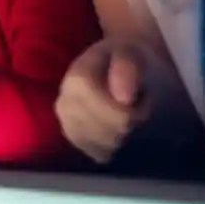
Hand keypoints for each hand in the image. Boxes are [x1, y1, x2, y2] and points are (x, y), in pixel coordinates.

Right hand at [55, 40, 148, 163]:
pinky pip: (97, 152)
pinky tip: (114, 127)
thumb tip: (124, 98)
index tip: (140, 96)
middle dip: (128, 122)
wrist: (112, 59)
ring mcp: (65, 122)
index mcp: (76, 79)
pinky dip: (112, 143)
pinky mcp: (72, 136)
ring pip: (102, 145)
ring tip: (123, 112)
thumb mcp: (131, 51)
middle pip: (107, 132)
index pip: (113, 115)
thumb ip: (127, 69)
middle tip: (134, 104)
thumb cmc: (124, 56)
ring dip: (121, 133)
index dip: (133, 112)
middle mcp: (64, 103)